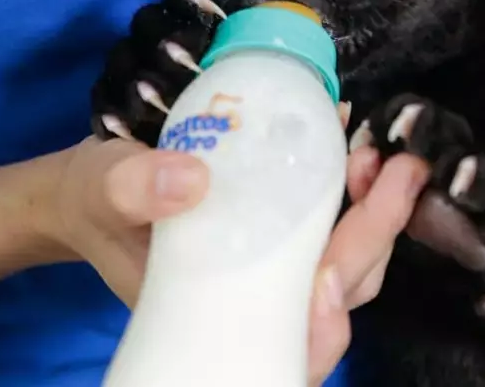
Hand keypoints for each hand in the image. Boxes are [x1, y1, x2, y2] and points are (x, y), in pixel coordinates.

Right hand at [46, 107, 427, 384]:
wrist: (90, 194)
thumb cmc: (95, 204)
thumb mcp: (103, 189)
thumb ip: (134, 187)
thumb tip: (189, 180)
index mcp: (214, 308)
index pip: (285, 339)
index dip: (322, 322)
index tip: (333, 278)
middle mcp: (253, 297)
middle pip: (336, 292)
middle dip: (374, 236)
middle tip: (394, 171)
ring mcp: (271, 265)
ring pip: (345, 261)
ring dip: (373, 213)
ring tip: (376, 157)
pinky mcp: (279, 231)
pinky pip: (331, 226)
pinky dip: (353, 193)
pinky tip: (351, 145)